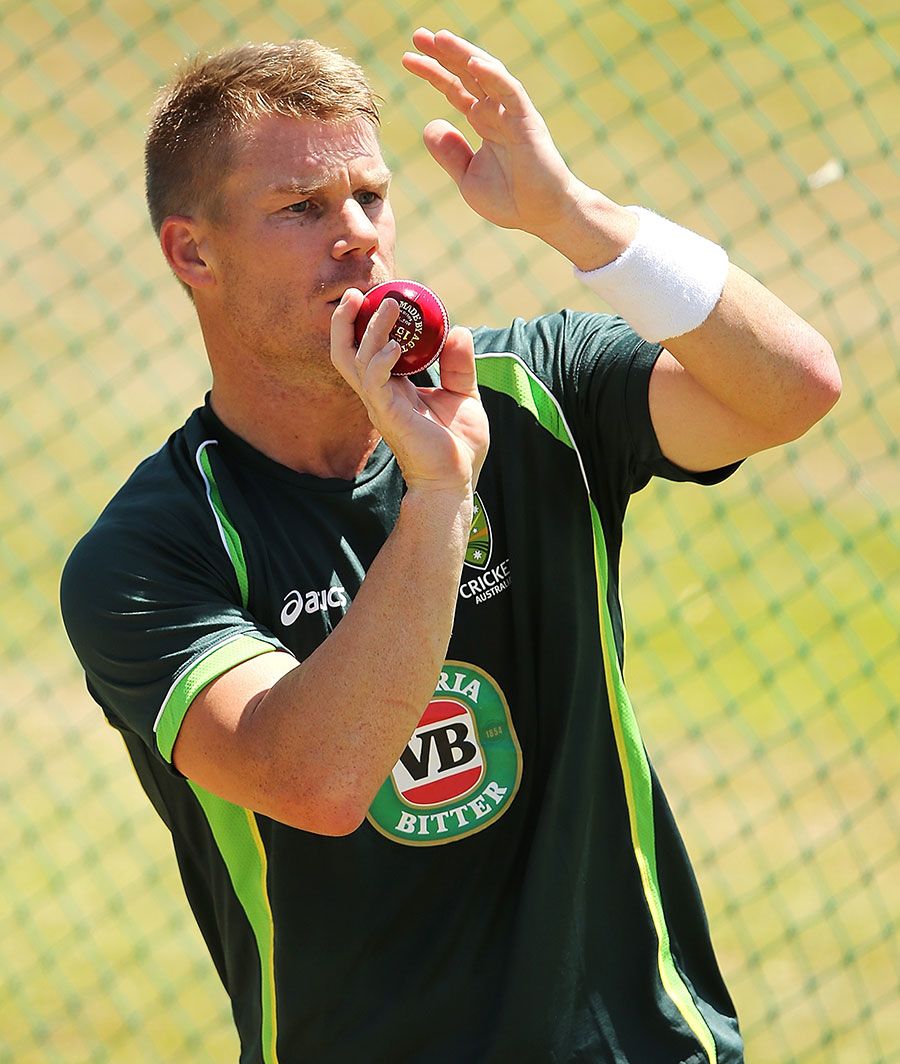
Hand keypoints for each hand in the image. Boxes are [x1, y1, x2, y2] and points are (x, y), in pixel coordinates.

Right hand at [330, 289, 488, 494]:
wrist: (455, 483)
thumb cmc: (457, 447)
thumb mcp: (463, 395)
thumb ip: (459, 364)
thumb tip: (459, 330)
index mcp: (393, 389)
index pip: (368, 350)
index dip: (367, 322)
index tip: (381, 295)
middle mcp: (380, 395)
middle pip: (345, 352)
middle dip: (344, 321)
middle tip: (356, 293)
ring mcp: (380, 405)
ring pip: (356, 360)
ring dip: (369, 329)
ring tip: (388, 305)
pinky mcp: (387, 415)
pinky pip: (373, 382)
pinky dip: (380, 359)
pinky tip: (397, 346)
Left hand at [402, 29, 636, 268]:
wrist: (543, 215)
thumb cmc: (511, 200)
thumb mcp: (467, 178)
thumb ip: (449, 153)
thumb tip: (429, 125)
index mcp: (483, 122)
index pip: (455, 89)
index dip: (433, 73)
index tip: (408, 59)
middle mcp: (497, 112)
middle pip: (467, 74)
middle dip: (443, 53)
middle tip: (418, 34)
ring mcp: (512, 114)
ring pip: (487, 74)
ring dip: (464, 54)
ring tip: (439, 39)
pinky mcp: (527, 122)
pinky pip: (510, 92)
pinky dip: (493, 76)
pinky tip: (473, 63)